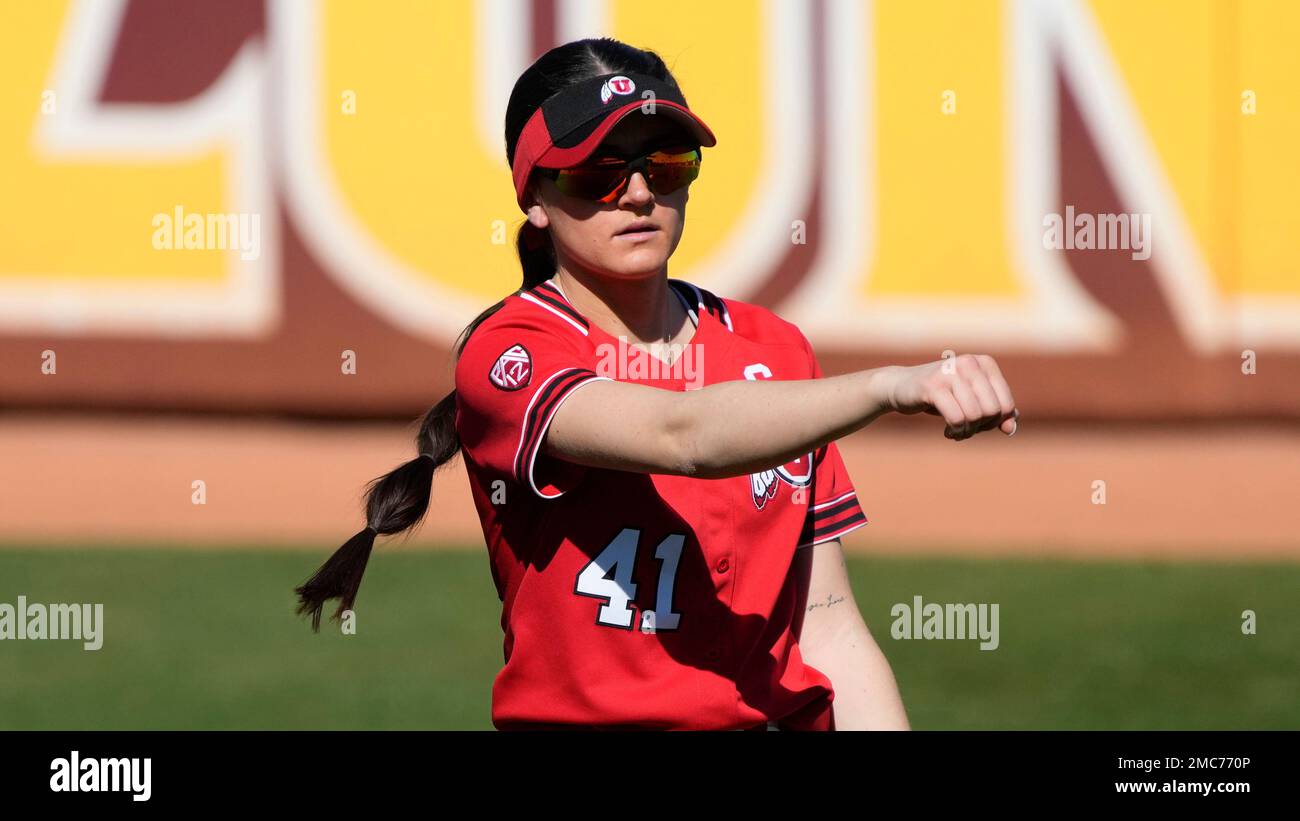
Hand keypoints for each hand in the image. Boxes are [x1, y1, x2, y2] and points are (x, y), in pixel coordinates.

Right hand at [880, 355, 1018, 439]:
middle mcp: (969, 363)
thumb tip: (1011, 429)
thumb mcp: (973, 401)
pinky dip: (955, 431)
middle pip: (992, 411)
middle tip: (967, 429)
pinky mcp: (932, 386)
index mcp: (984, 363)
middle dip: (981, 428)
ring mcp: (950, 372)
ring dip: (967, 432)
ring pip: (975, 415)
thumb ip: (997, 413)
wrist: (901, 386)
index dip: (996, 423)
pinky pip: (956, 417)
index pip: (1006, 404)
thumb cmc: (942, 395)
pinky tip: (947, 432)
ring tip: (957, 432)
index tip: (980, 425)